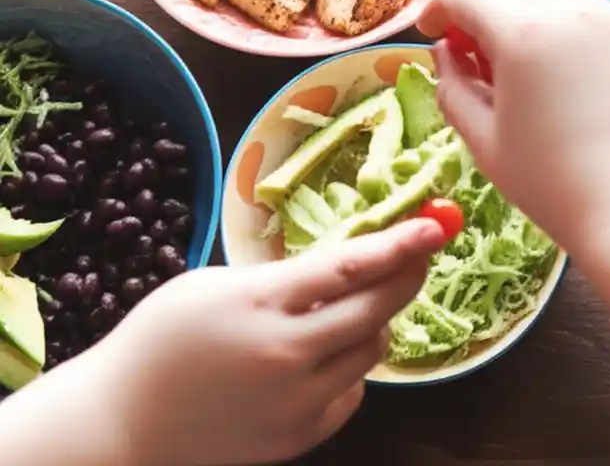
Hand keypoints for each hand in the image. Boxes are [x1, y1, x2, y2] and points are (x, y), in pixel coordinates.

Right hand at [0, 220, 442, 465]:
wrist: (123, 422)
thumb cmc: (163, 339)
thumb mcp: (216, 286)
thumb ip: (285, 278)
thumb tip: (354, 260)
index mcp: (259, 304)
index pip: (348, 268)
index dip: (399, 244)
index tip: (436, 226)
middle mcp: (286, 354)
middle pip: (376, 309)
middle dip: (405, 276)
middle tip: (419, 253)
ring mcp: (298, 400)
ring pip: (371, 349)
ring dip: (372, 322)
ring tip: (342, 310)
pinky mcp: (303, 434)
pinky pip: (353, 390)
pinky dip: (348, 367)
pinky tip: (316, 358)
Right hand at [419, 0, 609, 251]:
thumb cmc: (553, 185)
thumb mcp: (484, 140)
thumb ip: (454, 86)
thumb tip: (446, 53)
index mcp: (524, 33)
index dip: (439, 8)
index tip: (435, 34)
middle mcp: (574, 11)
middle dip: (485, 13)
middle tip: (481, 60)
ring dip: (533, 14)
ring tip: (532, 65)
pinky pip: (601, 17)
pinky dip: (577, 32)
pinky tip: (577, 79)